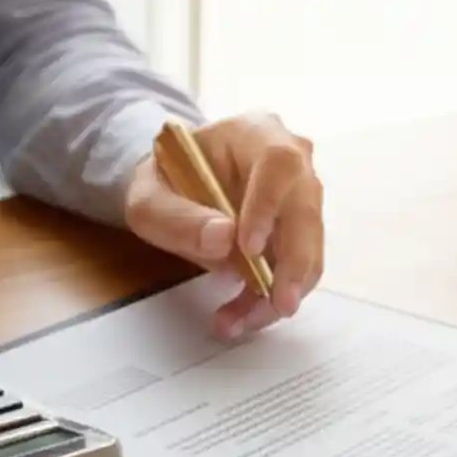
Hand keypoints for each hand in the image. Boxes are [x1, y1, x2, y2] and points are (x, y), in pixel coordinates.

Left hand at [124, 113, 323, 338]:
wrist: (174, 186)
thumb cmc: (163, 181)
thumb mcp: (149, 197)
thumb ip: (176, 216)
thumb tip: (223, 240)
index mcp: (254, 133)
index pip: (277, 163)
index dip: (269, 206)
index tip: (249, 248)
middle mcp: (290, 160)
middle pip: (305, 209)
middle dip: (293, 263)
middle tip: (277, 305)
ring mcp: (298, 196)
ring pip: (307, 246)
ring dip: (279, 291)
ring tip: (240, 322)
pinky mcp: (295, 232)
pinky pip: (295, 268)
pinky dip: (270, 298)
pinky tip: (241, 317)